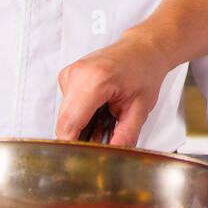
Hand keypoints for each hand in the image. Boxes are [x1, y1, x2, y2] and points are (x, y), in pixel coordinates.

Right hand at [55, 30, 168, 145]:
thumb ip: (125, 136)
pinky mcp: (67, 78)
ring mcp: (69, 74)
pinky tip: (99, 111)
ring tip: (106, 121)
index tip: (85, 157)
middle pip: (64, 124)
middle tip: (105, 138)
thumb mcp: (140, 109)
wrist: (142, 49)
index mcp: (94, 80)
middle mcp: (76, 74)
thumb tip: (111, 156)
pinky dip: (81, 116)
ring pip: (64, 118)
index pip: (69, 125)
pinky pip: (67, 108)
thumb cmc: (143, 71)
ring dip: (82, 127)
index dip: (73, 146)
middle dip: (81, 138)